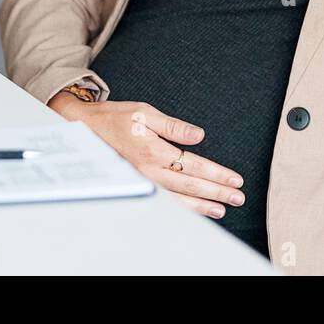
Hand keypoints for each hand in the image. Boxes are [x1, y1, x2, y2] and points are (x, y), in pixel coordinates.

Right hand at [49, 92, 244, 218]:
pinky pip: (164, 202)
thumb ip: (173, 126)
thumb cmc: (116, 118)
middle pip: (190, 186)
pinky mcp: (138, 185)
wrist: (84, 130)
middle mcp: (149, 171)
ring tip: (222, 209)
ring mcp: (143, 181)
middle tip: (238, 197)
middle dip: (217, 192)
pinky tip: (194, 211)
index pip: (194, 166)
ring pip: (178, 199)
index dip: (216, 174)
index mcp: (154, 151)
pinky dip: (182, 209)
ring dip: (202, 205)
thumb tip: (198, 136)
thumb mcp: (145, 113)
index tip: (235, 179)